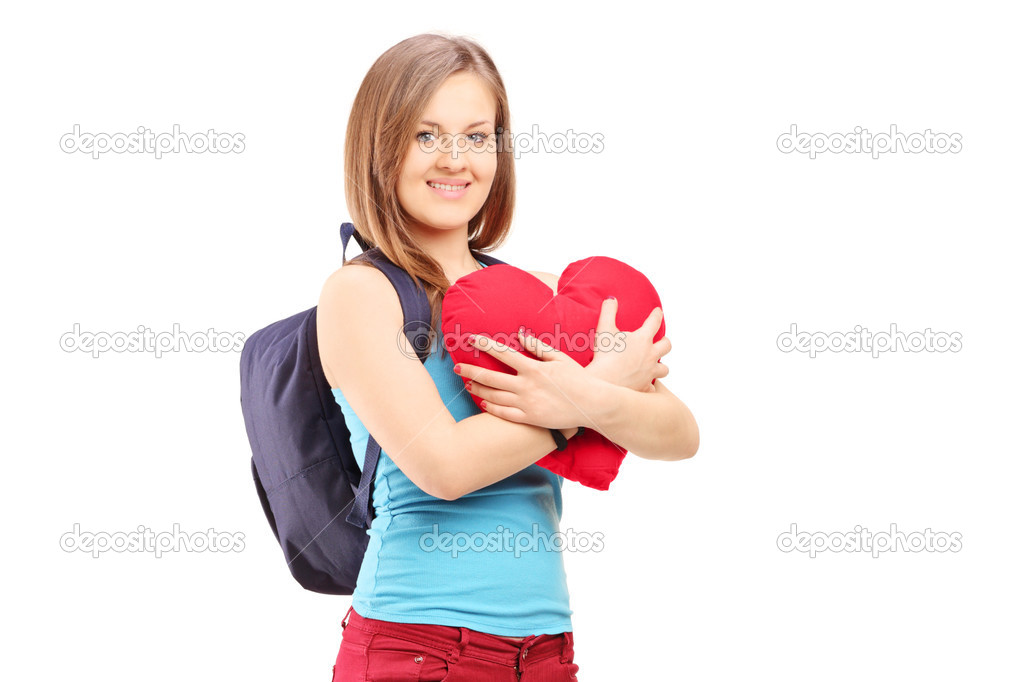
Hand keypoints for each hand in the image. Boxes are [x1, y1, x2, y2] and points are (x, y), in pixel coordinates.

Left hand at [453, 332, 601, 428]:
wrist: (592, 405)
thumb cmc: (578, 378)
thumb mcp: (560, 358)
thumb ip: (538, 347)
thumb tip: (520, 335)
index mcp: (534, 368)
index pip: (503, 354)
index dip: (485, 345)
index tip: (471, 339)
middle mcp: (527, 386)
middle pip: (491, 377)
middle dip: (471, 371)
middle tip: (456, 367)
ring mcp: (527, 404)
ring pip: (494, 397)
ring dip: (478, 389)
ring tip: (467, 384)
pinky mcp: (530, 419)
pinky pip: (504, 414)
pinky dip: (491, 408)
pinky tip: (482, 402)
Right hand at [585, 298, 669, 392]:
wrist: (603, 384)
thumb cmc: (603, 356)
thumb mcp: (604, 329)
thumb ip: (608, 311)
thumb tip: (611, 299)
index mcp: (642, 339)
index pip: (654, 322)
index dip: (656, 315)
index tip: (658, 312)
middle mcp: (651, 355)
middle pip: (667, 346)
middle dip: (665, 342)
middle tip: (662, 341)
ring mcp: (650, 373)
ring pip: (665, 369)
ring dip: (661, 365)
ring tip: (655, 365)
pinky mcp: (645, 387)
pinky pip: (652, 387)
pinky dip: (649, 386)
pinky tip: (645, 385)